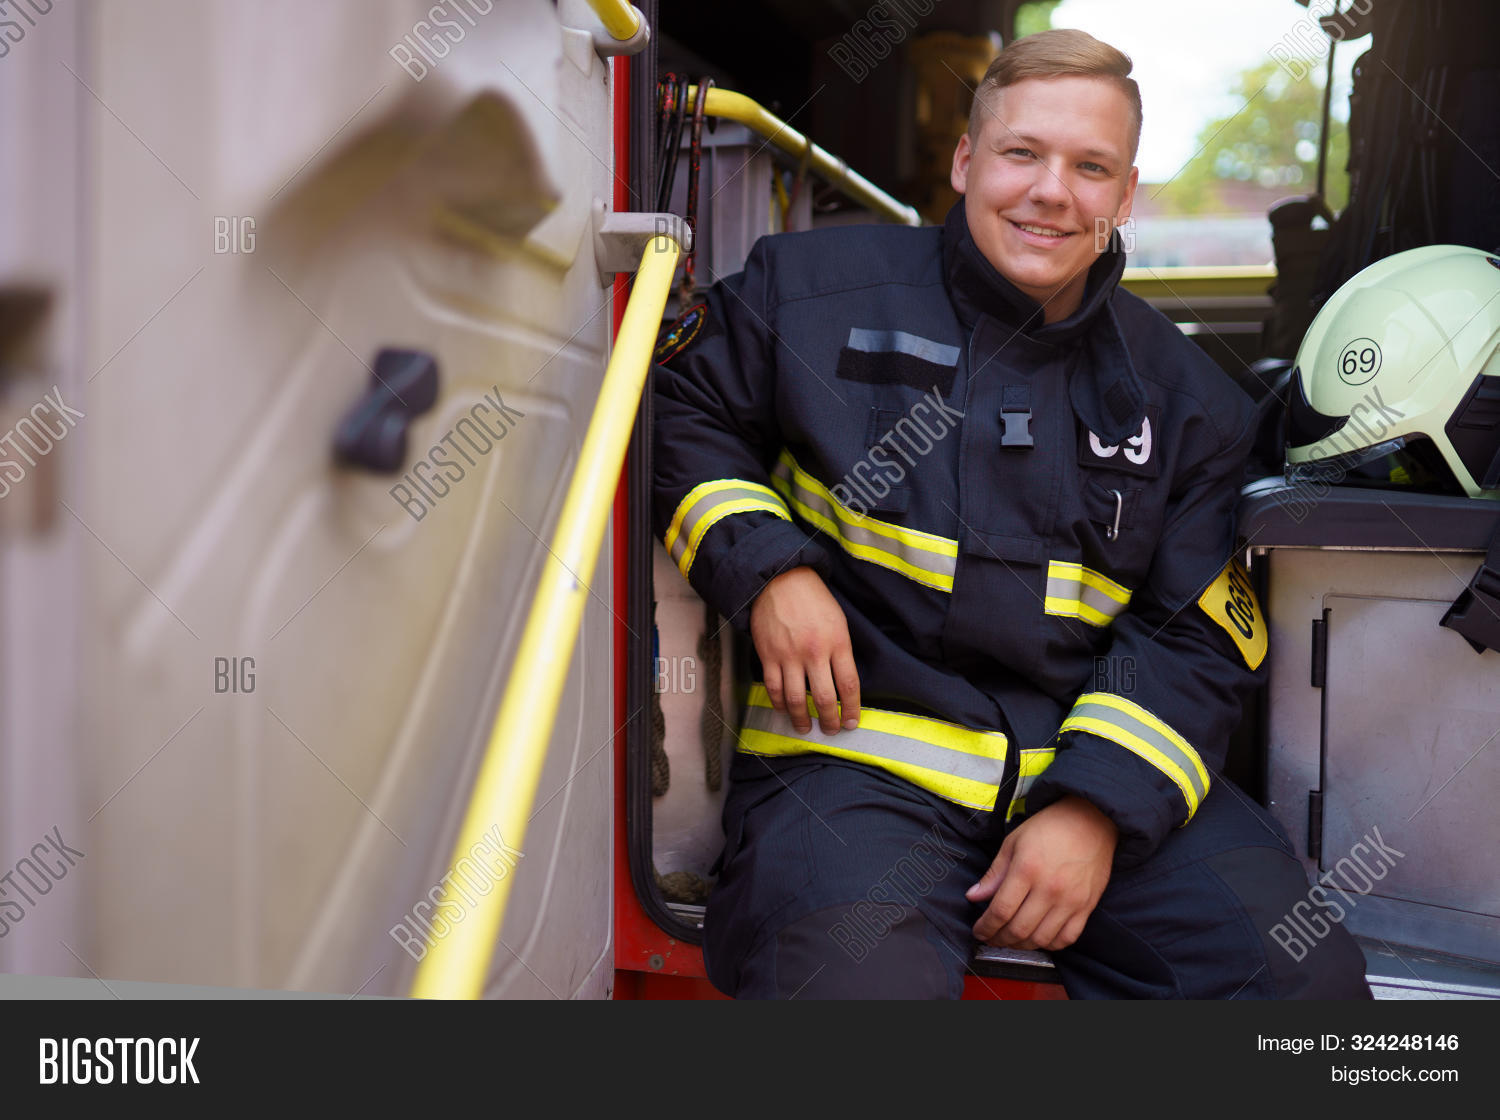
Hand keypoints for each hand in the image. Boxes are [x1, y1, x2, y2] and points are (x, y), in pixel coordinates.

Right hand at [749, 566, 860, 734]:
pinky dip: (778, 704)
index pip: (848, 685)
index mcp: (837, 642)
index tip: (851, 723)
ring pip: (795, 699)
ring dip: (801, 719)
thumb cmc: (813, 600)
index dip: (850, 709)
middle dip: (828, 721)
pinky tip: (784, 710)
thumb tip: (843, 685)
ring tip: (806, 727)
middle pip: (823, 698)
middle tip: (830, 730)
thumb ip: (842, 652)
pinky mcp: (768, 655)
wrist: (780, 580)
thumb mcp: (839, 622)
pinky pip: (773, 688)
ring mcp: (789, 655)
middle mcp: (814, 651)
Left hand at [966, 796, 1116, 950]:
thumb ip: (994, 873)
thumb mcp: (1013, 842)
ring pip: (1041, 939)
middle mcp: (1049, 889)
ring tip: (1011, 940)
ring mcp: (1070, 900)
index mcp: (1027, 870)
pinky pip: (1067, 938)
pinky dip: (1050, 945)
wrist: (1091, 820)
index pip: (1000, 910)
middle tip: (991, 938)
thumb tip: (974, 896)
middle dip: (999, 939)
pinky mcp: (1087, 906)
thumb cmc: (1050, 827)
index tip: (979, 931)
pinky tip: (1039, 938)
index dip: (986, 927)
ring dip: (1021, 946)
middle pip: (1019, 929)